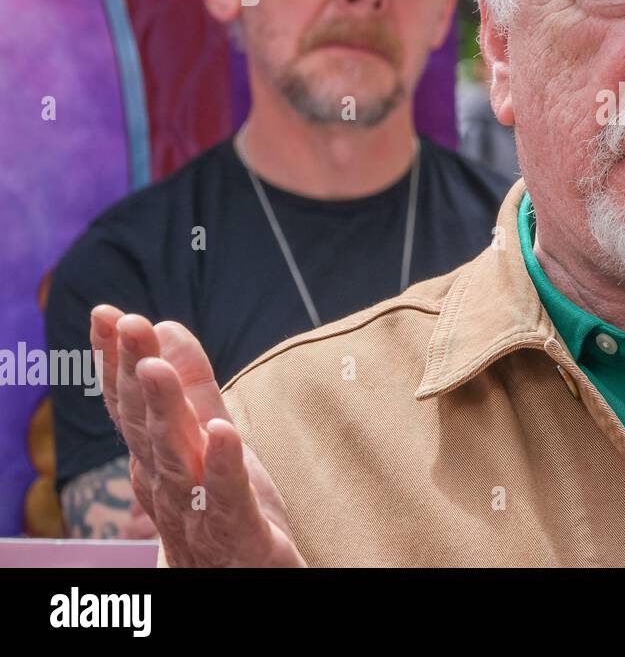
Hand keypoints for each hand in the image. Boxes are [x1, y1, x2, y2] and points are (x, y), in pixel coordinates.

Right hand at [90, 304, 305, 566]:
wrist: (243, 583)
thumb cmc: (224, 510)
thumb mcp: (211, 438)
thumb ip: (193, 387)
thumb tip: (167, 327)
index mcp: (159, 459)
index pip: (132, 405)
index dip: (118, 361)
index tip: (108, 315)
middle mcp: (168, 484)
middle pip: (146, 423)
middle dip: (134, 372)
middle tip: (127, 323)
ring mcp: (199, 512)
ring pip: (176, 458)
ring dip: (166, 411)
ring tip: (157, 367)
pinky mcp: (238, 534)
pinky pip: (227, 499)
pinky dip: (223, 465)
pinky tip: (222, 432)